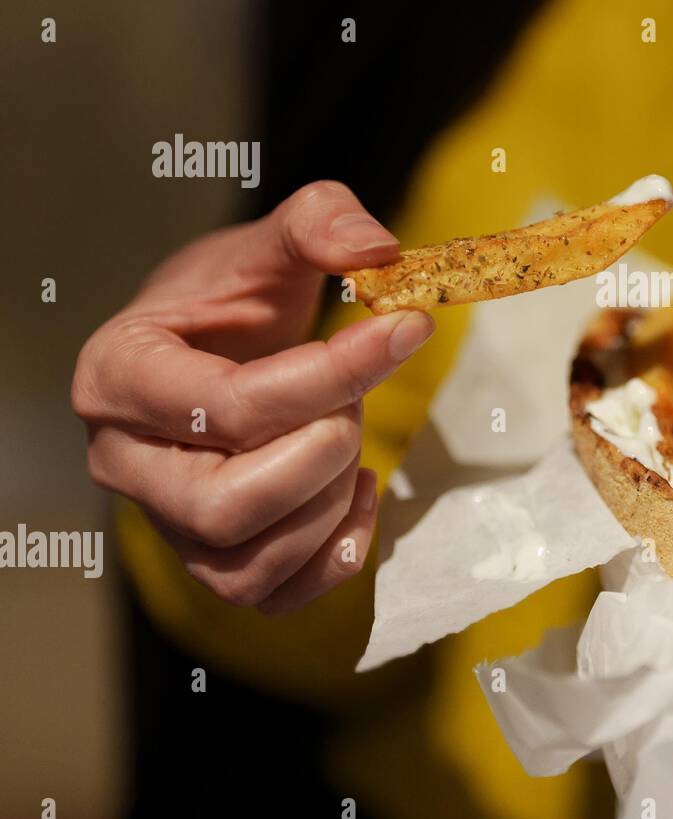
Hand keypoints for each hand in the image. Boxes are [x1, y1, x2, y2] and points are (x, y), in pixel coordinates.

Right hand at [72, 181, 432, 614]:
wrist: (218, 346)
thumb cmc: (234, 299)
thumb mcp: (269, 243)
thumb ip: (319, 221)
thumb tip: (378, 250)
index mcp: (119, 375)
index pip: (229, 406)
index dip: (333, 375)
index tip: (406, 329)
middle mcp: (124, 461)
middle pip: (224, 506)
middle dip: (319, 454)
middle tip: (353, 404)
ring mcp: (165, 522)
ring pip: (246, 564)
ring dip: (327, 503)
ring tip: (349, 438)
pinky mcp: (213, 560)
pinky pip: (273, 596)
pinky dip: (335, 554)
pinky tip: (360, 489)